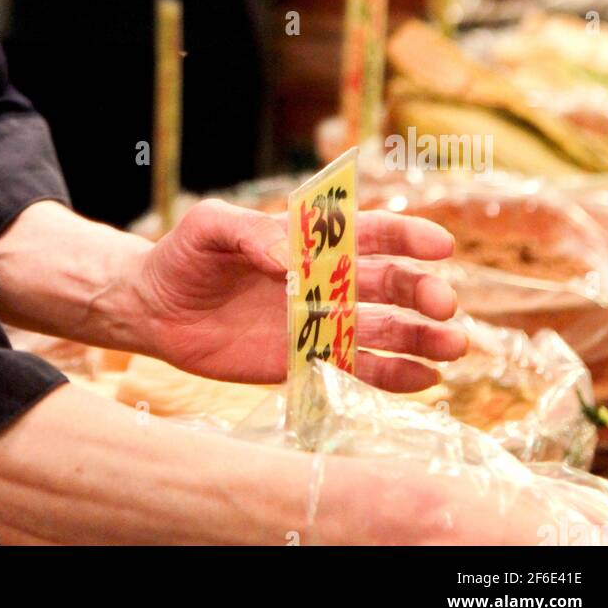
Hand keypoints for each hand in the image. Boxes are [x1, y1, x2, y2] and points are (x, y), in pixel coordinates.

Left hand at [123, 200, 466, 391]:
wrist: (153, 308)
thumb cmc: (182, 256)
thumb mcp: (208, 227)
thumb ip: (247, 232)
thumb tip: (287, 260)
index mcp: (307, 239)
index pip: (367, 233)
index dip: (406, 236)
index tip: (440, 245)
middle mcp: (322, 280)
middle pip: (386, 283)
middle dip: (420, 291)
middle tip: (443, 303)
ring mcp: (317, 322)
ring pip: (383, 328)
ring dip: (421, 336)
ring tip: (454, 346)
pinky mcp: (304, 360)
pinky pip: (357, 368)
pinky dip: (394, 375)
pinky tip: (427, 380)